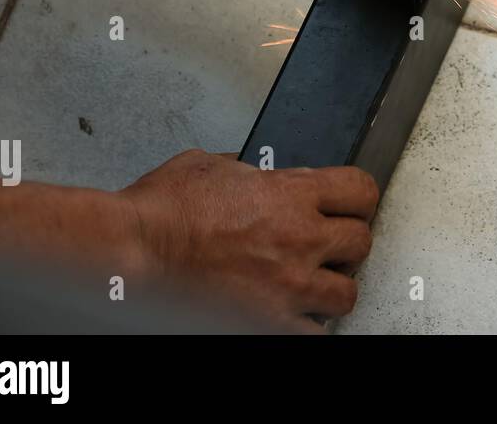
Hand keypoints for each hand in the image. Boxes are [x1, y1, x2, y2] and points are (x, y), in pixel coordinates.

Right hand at [121, 149, 377, 332]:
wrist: (135, 249)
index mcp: (290, 193)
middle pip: (362, 241)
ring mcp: (288, 284)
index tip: (351, 206)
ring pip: (347, 293)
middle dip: (346, 243)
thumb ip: (245, 169)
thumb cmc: (162, 211)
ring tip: (313, 285)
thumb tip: (251, 171)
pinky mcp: (270, 322)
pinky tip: (293, 315)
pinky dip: (308, 326)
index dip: (358, 198)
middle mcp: (300, 238)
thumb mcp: (209, 164)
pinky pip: (315, 333)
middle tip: (330, 246)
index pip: (361, 190)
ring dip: (332, 288)